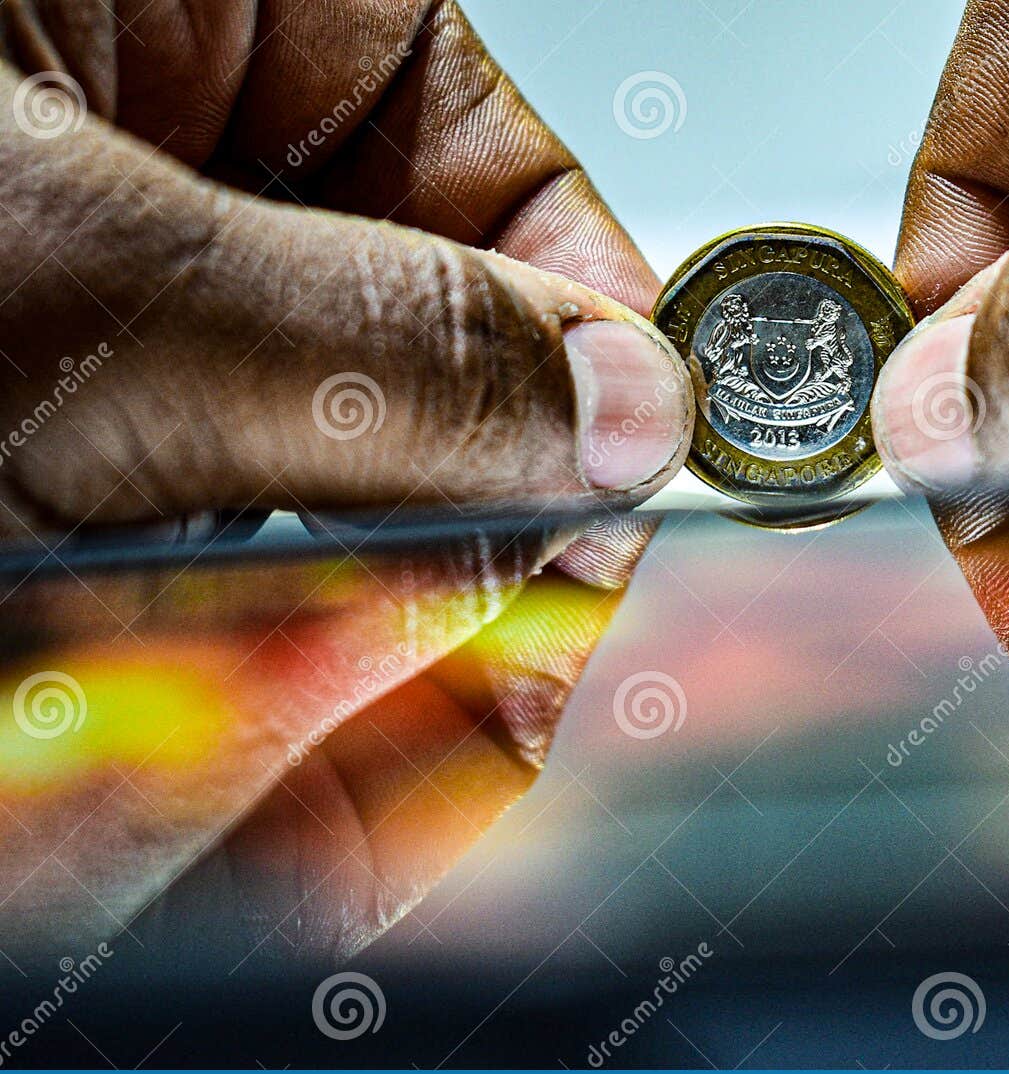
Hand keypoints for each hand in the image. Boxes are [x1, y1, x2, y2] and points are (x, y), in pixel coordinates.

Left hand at [0, 0, 689, 966]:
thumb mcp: (55, 265)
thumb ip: (380, 350)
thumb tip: (631, 415)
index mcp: (247, 4)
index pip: (528, 206)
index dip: (594, 394)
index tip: (600, 566)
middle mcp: (187, 139)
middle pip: (428, 364)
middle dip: (447, 550)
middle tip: (444, 721)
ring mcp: (107, 276)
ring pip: (304, 472)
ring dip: (308, 617)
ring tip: (297, 745)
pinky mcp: (43, 393)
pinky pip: (175, 524)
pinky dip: (190, 626)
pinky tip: (165, 689)